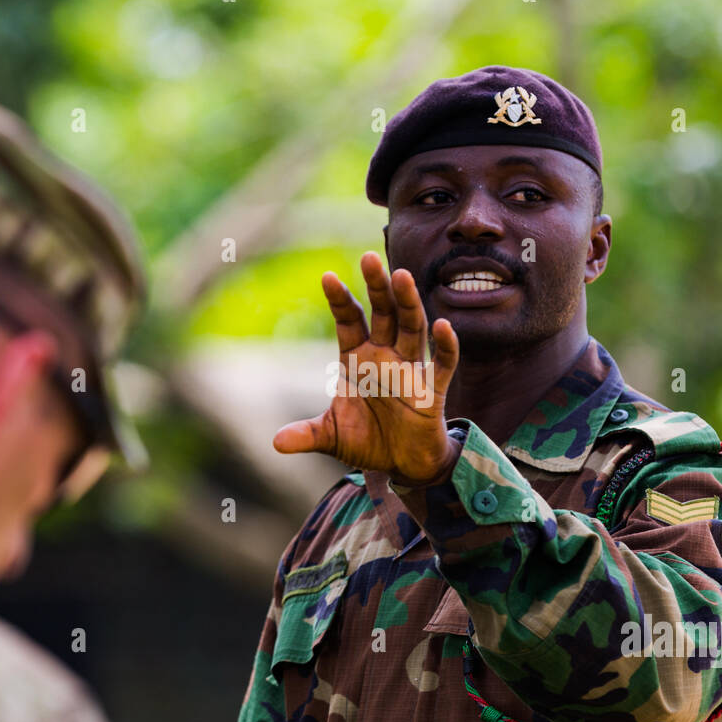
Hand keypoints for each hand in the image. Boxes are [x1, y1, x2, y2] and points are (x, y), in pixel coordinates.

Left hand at [273, 251, 460, 485]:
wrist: (401, 463)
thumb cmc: (367, 440)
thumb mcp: (332, 436)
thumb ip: (307, 435)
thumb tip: (276, 443)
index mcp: (357, 359)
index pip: (349, 321)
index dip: (340, 300)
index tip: (327, 277)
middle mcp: (384, 356)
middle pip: (383, 314)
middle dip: (377, 287)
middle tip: (369, 257)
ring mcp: (409, 369)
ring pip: (412, 328)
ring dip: (408, 303)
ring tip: (402, 276)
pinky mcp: (432, 390)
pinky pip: (442, 363)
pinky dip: (444, 345)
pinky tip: (442, 326)